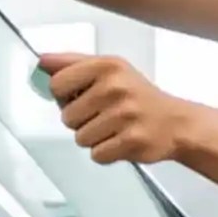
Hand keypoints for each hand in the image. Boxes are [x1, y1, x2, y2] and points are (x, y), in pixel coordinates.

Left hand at [40, 53, 190, 164]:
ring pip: (80, 138)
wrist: (176, 123)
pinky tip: (121, 141)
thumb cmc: (137, 95)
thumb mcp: (110, 69)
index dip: (64, 96)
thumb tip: (41, 61)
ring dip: (94, 138)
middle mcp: (115, 87)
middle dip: (81, 120)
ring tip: (114, 128)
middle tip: (104, 115)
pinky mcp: (131, 141)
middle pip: (66, 116)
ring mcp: (124, 115)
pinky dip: (106, 152)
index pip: (57, 84)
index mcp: (107, 65)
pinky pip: (97, 154)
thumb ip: (73, 63)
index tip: (81, 96)